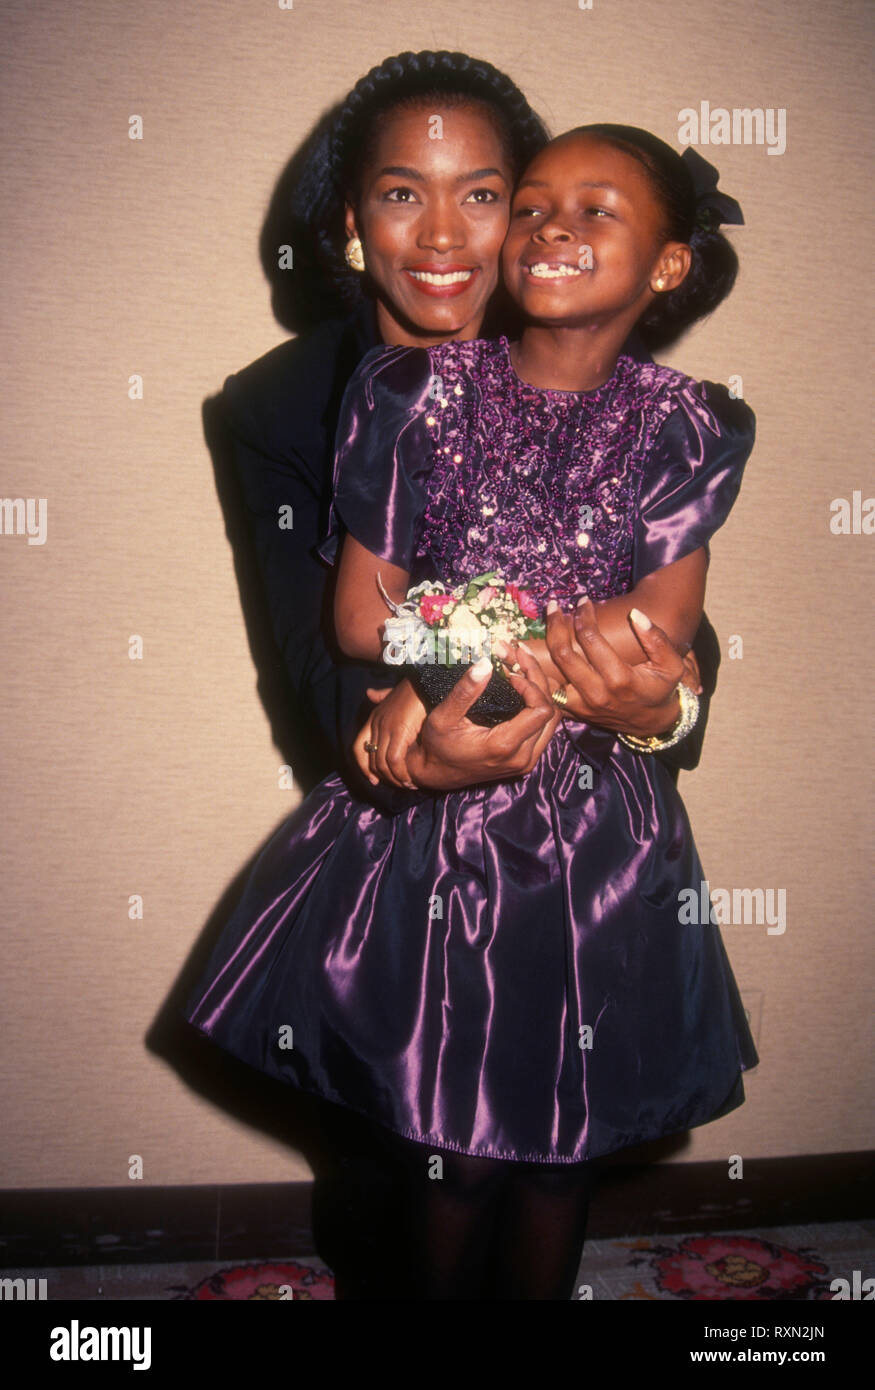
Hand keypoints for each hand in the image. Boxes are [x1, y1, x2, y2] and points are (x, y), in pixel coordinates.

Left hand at [353, 678, 428, 788]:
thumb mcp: (394, 692)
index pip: (359, 747)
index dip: (363, 765)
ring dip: (395, 778)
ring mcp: (386, 728)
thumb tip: (369, 693)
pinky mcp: (399, 731)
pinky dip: (402, 773)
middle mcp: (376, 724)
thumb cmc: (414, 687)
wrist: (426, 679)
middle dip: (383, 776)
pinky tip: (411, 779)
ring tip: (407, 785)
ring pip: (383, 763)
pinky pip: (395, 760)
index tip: (373, 779)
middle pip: (371, 759)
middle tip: (397, 785)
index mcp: (374, 717)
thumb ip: (382, 695)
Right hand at [403, 641, 560, 791]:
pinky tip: (523, 687)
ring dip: (540, 692)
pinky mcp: (526, 761)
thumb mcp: (444, 717)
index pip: (541, 710)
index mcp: (505, 746)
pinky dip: (538, 706)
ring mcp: (527, 761)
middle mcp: (522, 757)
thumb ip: (465, 691)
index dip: (532, 685)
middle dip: (537, 680)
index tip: (510, 673)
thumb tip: (485, 663)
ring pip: (551, 721)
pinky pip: (544, 730)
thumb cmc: (438, 746)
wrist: (437, 775)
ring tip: (522, 668)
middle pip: (550, 712)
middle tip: (519, 656)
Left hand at [545, 597, 702, 738]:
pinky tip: (526, 656)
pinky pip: (549, 692)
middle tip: (554, 606)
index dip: (584, 616)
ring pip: (550, 675)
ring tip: (531, 630)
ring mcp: (583, 705)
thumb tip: (635, 614)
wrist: (653, 724)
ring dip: (537, 651)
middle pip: (564, 655)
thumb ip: (657, 639)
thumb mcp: (671, 666)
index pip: (592, 640)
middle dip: (556, 625)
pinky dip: (536, 675)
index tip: (583, 601)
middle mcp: (597, 693)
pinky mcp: (575, 711)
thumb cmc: (661, 689)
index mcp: (620, 679)